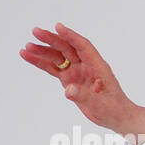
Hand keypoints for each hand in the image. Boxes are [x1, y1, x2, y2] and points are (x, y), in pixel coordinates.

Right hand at [19, 22, 144, 140]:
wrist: (118, 118)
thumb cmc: (115, 109)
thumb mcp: (101, 105)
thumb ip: (84, 96)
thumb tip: (68, 90)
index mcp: (98, 67)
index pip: (83, 46)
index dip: (71, 36)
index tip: (57, 26)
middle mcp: (86, 66)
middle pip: (67, 48)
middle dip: (52, 39)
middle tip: (35, 32)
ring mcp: (77, 72)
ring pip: (58, 57)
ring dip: (43, 51)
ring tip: (26, 48)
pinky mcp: (70, 80)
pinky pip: (54, 68)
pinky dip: (41, 63)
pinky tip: (28, 56)